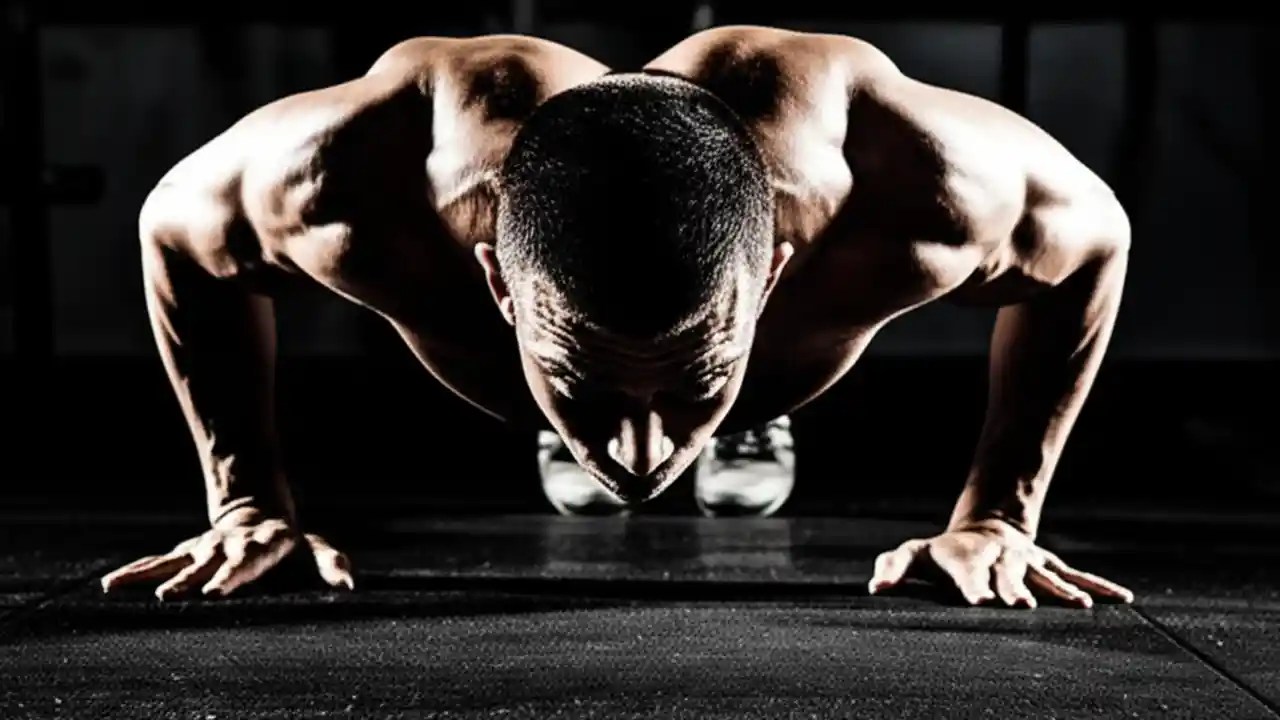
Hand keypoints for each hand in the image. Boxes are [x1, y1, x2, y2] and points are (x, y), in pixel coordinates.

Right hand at [100, 508, 353, 599]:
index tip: (214, 592)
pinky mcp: (185, 552)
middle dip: (187, 580)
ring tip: (120, 587)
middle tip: (169, 598)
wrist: (259, 512)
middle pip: (205, 563)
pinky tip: (110, 585)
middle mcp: (226, 546)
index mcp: (260, 546)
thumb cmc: (291, 545)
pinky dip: (134, 573)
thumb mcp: (313, 551)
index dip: (231, 576)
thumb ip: (330, 565)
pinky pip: (156, 563)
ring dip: (150, 575)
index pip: (246, 562)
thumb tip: (350, 586)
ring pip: (174, 561)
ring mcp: (202, 548)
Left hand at [867, 518, 1133, 607]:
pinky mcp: (1047, 566)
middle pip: (1009, 576)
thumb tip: (875, 588)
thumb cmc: (941, 552)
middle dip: (1016, 591)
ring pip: (1046, 577)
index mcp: (966, 559)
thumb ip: (892, 567)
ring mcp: (1027, 562)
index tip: (981, 603)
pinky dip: (1099, 586)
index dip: (974, 587)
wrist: (982, 528)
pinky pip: (1076, 575)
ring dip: (1062, 592)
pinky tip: (1121, 599)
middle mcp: (1000, 559)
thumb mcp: (913, 555)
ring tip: (1080, 608)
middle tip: (1023, 608)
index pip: (969, 574)